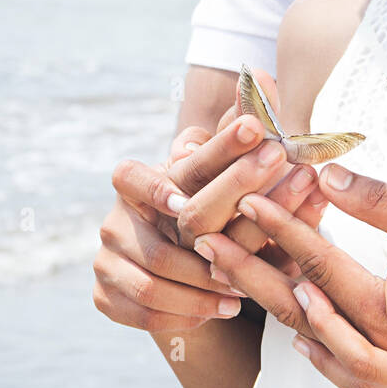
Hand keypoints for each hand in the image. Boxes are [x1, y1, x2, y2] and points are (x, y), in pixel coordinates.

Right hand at [93, 69, 329, 332]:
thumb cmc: (199, 210)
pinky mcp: (106, 296)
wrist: (166, 272)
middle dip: (234, 201)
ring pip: (160, 272)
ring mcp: (108, 257)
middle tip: (280, 198)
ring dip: (211, 278)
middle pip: (177, 218)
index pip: (168, 161)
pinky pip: (145, 309)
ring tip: (254, 279)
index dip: (207, 153)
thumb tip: (264, 76)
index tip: (253, 131)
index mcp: (140, 181)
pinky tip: (225, 307)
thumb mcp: (217, 173)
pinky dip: (187, 311)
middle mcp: (119, 216)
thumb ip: (236, 128)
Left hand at [194, 164, 386, 352]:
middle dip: (247, 266)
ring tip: (220, 260)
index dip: (282, 227)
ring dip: (261, 292)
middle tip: (204, 234)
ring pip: (305, 331)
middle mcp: (379, 350)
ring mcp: (379, 366)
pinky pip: (324, 347)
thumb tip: (330, 175)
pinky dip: (292, 317)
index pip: (321, 267)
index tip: (246, 195)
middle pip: (297, 307)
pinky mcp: (382, 367)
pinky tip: (272, 296)